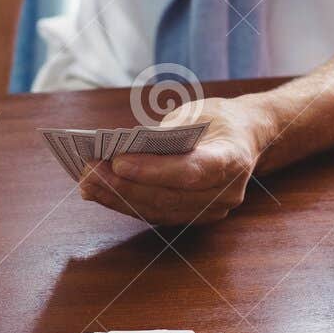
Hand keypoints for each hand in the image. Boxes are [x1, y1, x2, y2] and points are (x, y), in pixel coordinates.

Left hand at [78, 96, 267, 225]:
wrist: (246, 138)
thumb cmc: (216, 120)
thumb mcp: (195, 114)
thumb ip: (164, 134)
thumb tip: (119, 151)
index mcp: (234, 158)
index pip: (191, 170)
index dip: (153, 169)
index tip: (118, 160)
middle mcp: (226, 192)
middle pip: (167, 196)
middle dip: (123, 184)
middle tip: (88, 171)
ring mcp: (212, 210)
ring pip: (158, 210)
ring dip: (118, 197)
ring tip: (87, 181)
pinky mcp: (195, 218)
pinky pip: (156, 214)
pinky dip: (126, 203)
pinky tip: (100, 191)